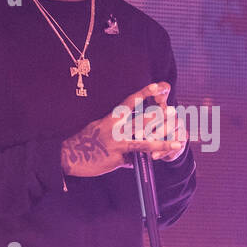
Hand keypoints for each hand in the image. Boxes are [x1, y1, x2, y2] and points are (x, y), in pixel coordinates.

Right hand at [60, 82, 181, 177]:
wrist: (68, 156)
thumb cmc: (85, 141)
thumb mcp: (100, 127)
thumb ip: (117, 127)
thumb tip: (129, 123)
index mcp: (112, 118)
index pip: (130, 102)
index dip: (144, 93)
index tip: (158, 86)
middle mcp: (116, 129)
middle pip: (141, 121)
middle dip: (158, 117)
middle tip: (173, 110)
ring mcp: (117, 144)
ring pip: (143, 142)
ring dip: (161, 142)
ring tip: (177, 142)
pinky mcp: (116, 159)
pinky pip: (134, 160)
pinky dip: (143, 161)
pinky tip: (154, 161)